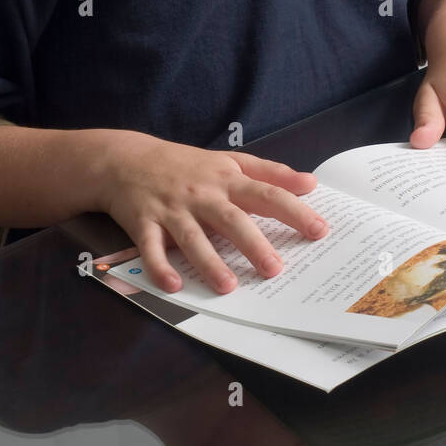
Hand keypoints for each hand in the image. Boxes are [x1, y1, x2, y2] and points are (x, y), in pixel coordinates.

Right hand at [96, 139, 328, 293]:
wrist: (126, 159)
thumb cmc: (185, 165)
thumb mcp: (229, 161)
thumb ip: (270, 172)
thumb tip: (311, 183)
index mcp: (226, 179)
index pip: (266, 194)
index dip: (294, 212)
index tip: (319, 231)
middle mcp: (202, 195)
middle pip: (231, 219)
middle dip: (253, 244)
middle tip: (275, 270)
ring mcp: (172, 210)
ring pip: (192, 238)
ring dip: (209, 262)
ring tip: (228, 286)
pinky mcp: (143, 223)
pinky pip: (151, 249)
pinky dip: (160, 267)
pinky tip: (174, 286)